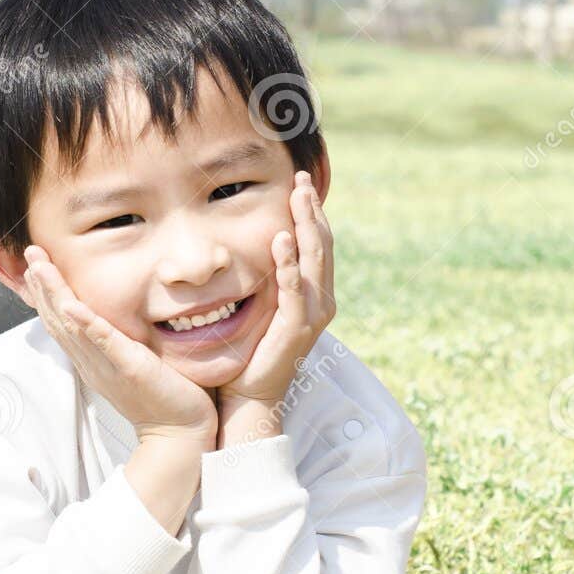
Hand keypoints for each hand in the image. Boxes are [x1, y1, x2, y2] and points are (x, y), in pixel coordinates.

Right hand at [22, 245, 217, 443]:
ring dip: (54, 295)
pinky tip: (72, 306)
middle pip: (58, 319)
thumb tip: (114, 320)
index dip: (46, 293)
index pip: (61, 321)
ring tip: (39, 267)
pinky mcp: (129, 368)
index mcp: (91, 360)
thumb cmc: (162, 397)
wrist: (179, 434)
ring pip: (72, 326)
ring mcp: (107, 366)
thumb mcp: (131, 363)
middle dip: (42, 285)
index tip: (36, 264)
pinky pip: (104, 343)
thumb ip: (119, 343)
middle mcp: (92, 362)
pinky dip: (86, 324)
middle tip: (31, 252)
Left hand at [217, 170, 335, 413]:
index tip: (300, 183)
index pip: (318, 244)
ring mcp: (311, 315)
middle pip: (321, 245)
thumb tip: (262, 244)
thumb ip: (270, 278)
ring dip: (305, 226)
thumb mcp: (264, 304)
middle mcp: (321, 301)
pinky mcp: (295, 329)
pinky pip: (294, 291)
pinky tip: (280, 242)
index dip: (312, 213)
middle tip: (301, 180)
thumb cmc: (254, 350)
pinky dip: (289, 265)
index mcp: (315, 293)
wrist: (251, 393)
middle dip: (311, 210)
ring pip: (314, 261)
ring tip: (298, 198)